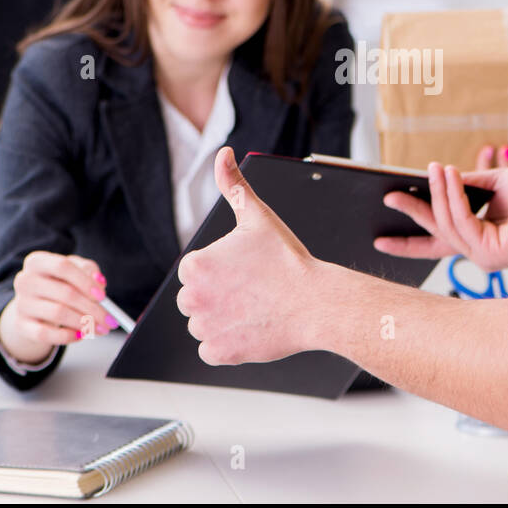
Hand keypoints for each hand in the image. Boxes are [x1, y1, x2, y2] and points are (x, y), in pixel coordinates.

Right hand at [0, 251, 116, 364]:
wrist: (34, 304)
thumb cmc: (58, 283)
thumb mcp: (74, 270)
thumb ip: (88, 271)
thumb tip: (99, 283)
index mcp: (37, 261)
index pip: (63, 267)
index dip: (85, 281)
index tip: (103, 296)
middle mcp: (25, 280)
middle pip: (64, 293)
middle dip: (92, 308)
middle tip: (110, 319)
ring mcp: (21, 304)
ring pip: (58, 314)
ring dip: (85, 323)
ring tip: (101, 328)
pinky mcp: (21, 325)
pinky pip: (46, 334)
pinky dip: (68, 336)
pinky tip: (82, 335)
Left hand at [176, 146, 324, 365]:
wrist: (316, 303)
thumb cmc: (287, 259)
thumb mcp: (258, 216)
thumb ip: (233, 185)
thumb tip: (223, 154)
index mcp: (195, 265)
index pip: (196, 270)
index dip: (223, 270)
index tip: (247, 270)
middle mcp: (191, 298)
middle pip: (195, 298)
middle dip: (218, 295)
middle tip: (253, 289)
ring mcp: (204, 328)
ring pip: (203, 324)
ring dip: (223, 319)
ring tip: (254, 308)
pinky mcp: (218, 353)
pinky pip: (213, 349)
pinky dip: (229, 343)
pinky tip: (252, 327)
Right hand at [373, 143, 507, 270]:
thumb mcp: (495, 184)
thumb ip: (466, 184)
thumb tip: (437, 176)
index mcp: (476, 236)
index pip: (434, 240)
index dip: (407, 239)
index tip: (380, 235)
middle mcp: (476, 250)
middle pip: (433, 234)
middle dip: (410, 214)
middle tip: (387, 196)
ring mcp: (482, 254)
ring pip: (446, 224)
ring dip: (436, 193)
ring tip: (431, 168)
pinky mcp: (490, 252)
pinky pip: (462, 221)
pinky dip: (452, 196)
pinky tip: (448, 174)